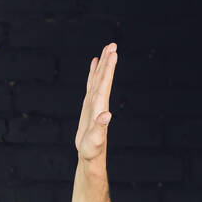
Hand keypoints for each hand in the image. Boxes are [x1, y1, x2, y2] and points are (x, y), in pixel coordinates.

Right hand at [75, 42, 116, 162]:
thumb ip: (100, 127)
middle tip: (112, 45)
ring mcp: (94, 103)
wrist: (90, 156)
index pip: (105, 84)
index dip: (108, 68)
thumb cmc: (92, 149)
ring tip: (106, 49)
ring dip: (103, 65)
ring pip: (98, 79)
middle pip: (104, 78)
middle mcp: (100, 102)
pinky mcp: (89, 106)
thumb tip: (106, 114)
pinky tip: (95, 64)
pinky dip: (93, 74)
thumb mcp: (95, 139)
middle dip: (108, 62)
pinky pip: (91, 85)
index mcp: (100, 107)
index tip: (112, 53)